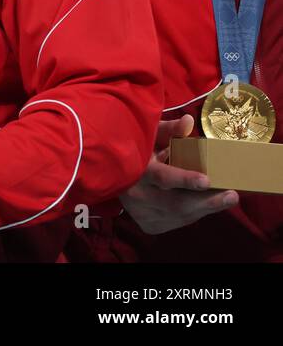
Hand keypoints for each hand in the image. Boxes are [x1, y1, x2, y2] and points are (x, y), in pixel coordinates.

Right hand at [119, 115, 238, 234]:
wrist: (114, 175)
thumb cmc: (138, 151)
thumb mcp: (150, 137)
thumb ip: (169, 130)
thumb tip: (189, 121)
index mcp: (138, 169)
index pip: (161, 177)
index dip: (184, 179)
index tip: (207, 180)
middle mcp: (137, 194)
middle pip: (176, 203)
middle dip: (206, 201)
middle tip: (232, 196)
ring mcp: (141, 213)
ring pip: (179, 215)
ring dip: (205, 208)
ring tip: (226, 200)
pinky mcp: (148, 224)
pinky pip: (177, 222)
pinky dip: (194, 215)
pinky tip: (205, 206)